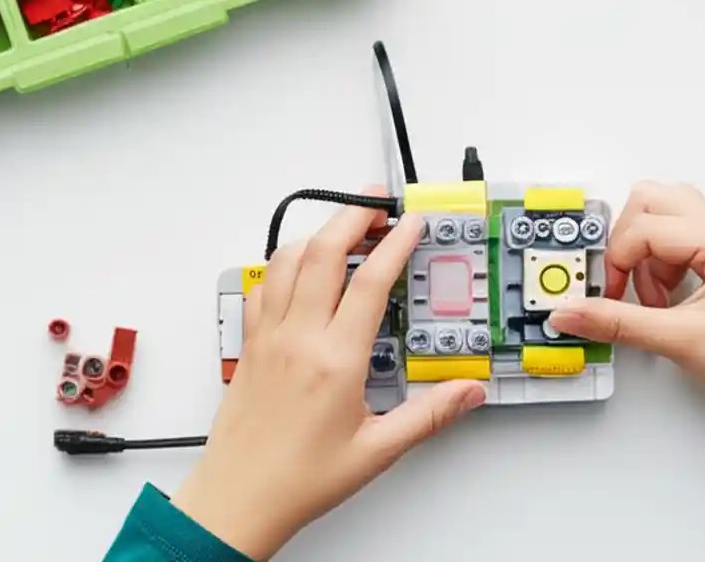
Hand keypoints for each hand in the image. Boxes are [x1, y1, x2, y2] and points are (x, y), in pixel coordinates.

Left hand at [172, 192, 486, 559]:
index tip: (412, 223)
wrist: (237, 500)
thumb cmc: (298, 480)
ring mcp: (268, 337)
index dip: (394, 243)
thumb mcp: (378, 451)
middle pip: (323, 251)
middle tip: (377, 203)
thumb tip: (467, 392)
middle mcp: (297, 338)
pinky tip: (299, 269)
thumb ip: (428, 415)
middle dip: (352, 215)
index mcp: (335, 360)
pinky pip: (263, 285)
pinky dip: (283, 263)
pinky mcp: (249, 345)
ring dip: (317, 233)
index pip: (369, 281)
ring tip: (344, 227)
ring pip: (286, 259)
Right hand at [549, 181, 704, 423]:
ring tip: (655, 296)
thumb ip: (616, 322)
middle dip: (629, 241)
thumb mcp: (679, 341)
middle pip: (654, 200)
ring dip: (646, 250)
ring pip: (667, 214)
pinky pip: (679, 238)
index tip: (609, 297)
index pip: (647, 226)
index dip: (618, 260)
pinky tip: (667, 298)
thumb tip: (567, 312)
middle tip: (626, 284)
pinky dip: (661, 262)